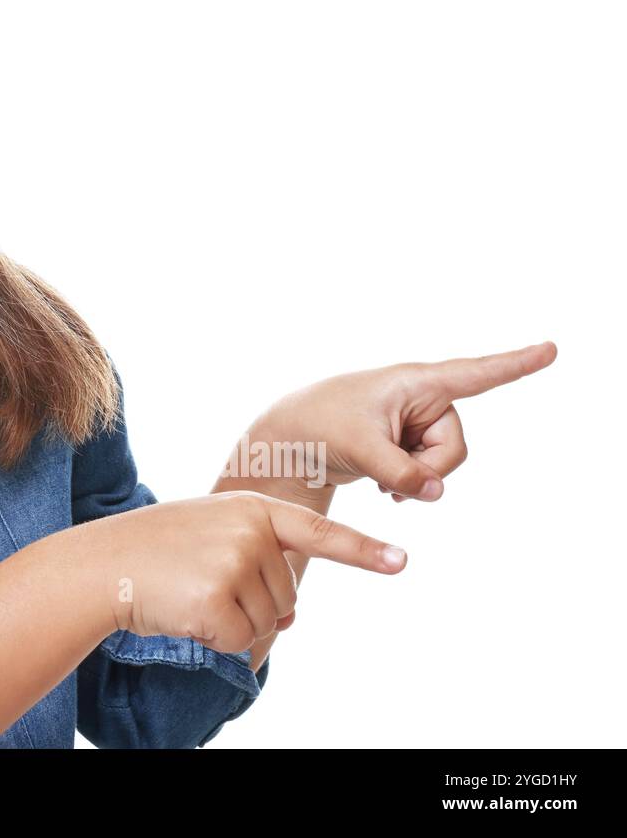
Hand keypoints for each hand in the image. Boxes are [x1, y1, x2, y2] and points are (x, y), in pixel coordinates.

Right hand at [84, 491, 407, 651]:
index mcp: (250, 507)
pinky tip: (184, 612)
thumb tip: (291, 619)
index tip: (400, 561)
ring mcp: (234, 563)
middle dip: (250, 603)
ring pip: (267, 622)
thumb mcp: (211, 537)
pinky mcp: (216, 600)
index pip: (316, 532)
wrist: (100, 563)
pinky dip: (215, 639)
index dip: (362, 550)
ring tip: (189, 593)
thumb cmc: (156, 551)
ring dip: (231, 621)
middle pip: (287, 595)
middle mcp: (249, 530)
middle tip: (200, 582)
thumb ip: (258, 562)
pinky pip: (241, 642)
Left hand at [246, 341, 556, 503]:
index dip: (516, 364)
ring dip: (417, 478)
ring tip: (380, 478)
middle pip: (456, 447)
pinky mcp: (407, 442)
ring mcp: (416, 422)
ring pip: (444, 464)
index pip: (475, 374)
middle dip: (430, 469)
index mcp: (414, 382)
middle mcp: (421, 398)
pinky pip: (429, 472)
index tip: (551, 349)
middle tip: (387, 475)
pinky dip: (412, 483)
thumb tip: (437, 492)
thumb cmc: (318, 425)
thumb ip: (402, 471)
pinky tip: (385, 486)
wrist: (289, 441)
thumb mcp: (360, 448)